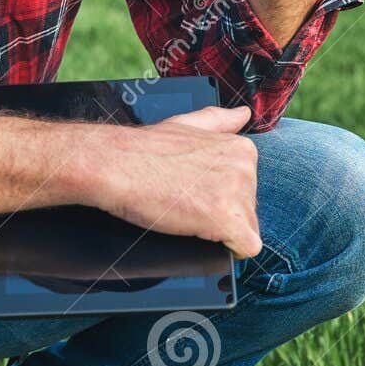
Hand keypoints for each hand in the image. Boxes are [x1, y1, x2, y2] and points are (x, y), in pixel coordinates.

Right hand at [91, 104, 261, 257]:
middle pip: (248, 211)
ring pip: (246, 230)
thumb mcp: (186, 125)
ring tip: (188, 215)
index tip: (195, 193)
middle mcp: (245, 168)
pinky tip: (205, 239)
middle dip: (222, 215)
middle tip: (187, 203)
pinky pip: (247, 247)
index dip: (220, 198)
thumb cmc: (144, 149)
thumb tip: (243, 114)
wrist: (116, 165)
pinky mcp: (225, 219)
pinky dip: (230, 251)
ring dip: (220, 232)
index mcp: (240, 149)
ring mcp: (236, 193)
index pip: (247, 189)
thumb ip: (218, 121)